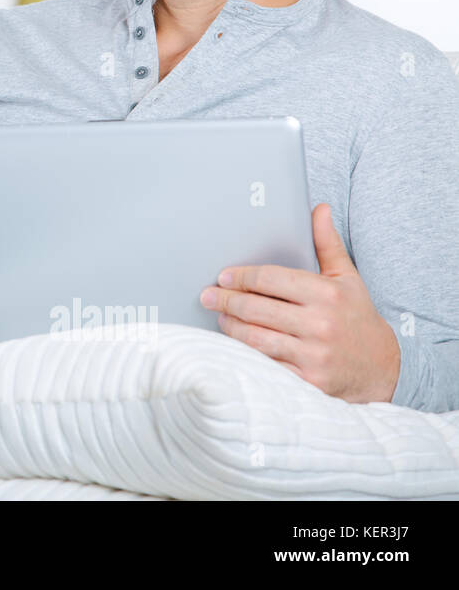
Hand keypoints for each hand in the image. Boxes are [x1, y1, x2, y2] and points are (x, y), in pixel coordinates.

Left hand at [199, 202, 400, 402]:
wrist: (382, 367)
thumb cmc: (356, 316)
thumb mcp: (347, 277)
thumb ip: (327, 243)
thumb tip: (319, 209)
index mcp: (327, 294)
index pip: (271, 279)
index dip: (242, 277)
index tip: (223, 276)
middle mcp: (321, 324)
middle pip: (257, 309)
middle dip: (227, 300)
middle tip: (208, 296)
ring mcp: (314, 355)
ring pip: (256, 338)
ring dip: (231, 326)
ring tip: (219, 316)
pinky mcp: (308, 381)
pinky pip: (266, 365)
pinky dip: (246, 354)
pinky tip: (234, 344)